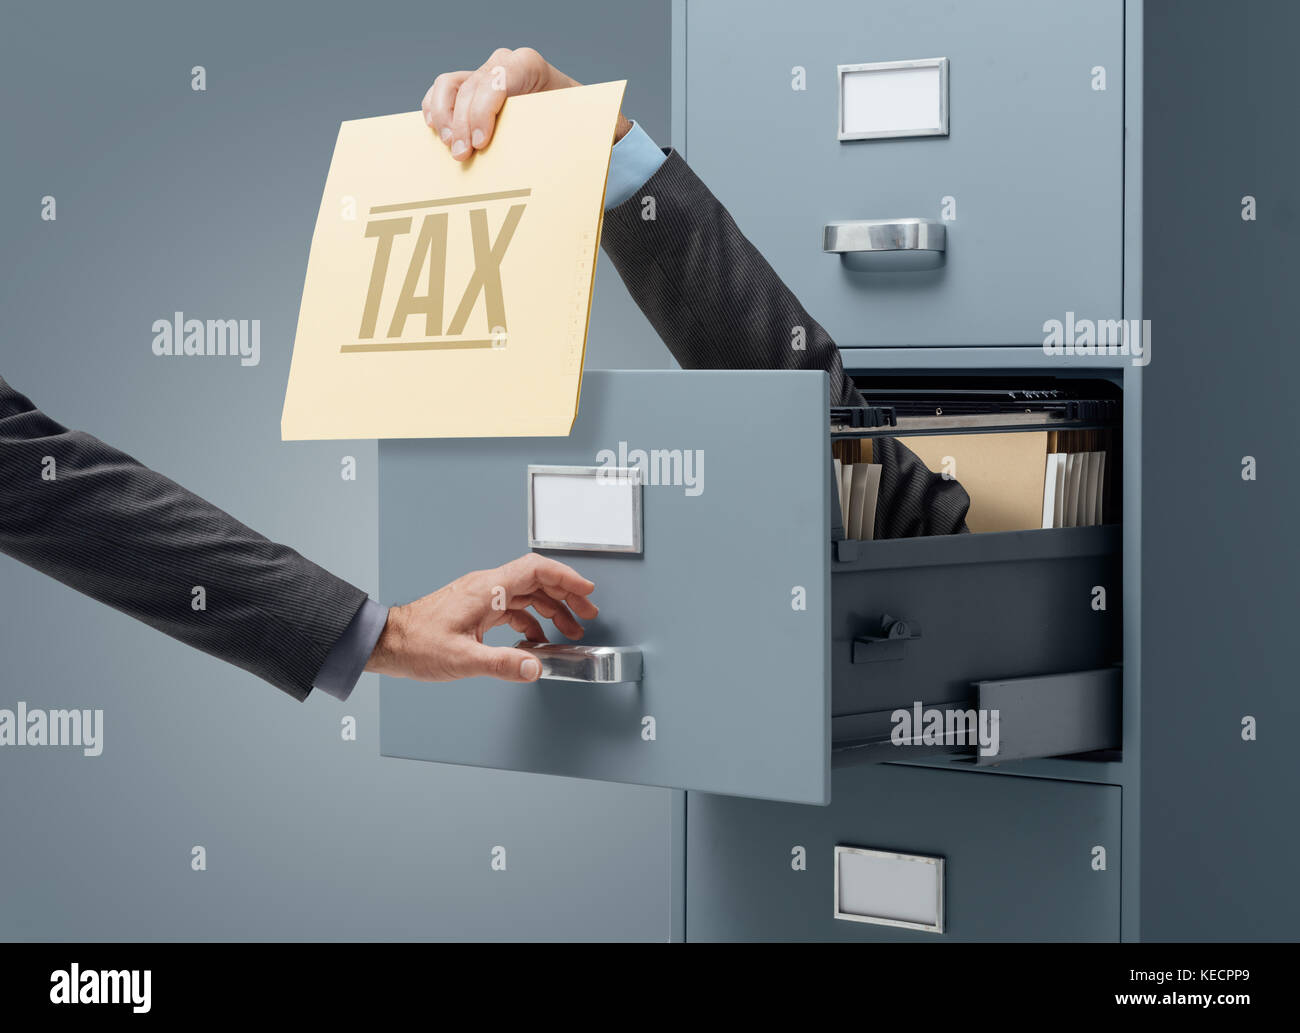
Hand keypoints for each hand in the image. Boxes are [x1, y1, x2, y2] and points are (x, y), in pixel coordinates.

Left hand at [364, 554, 597, 682]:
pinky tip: (537, 641)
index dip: (565, 577)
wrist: (387, 642)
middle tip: (588, 612)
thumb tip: (535, 668)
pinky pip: (512, 608)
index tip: (586, 590)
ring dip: (551, 609)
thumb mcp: (462, 659)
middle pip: (536, 581)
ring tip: (570, 629)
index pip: (536, 570)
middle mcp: (486, 587)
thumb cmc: (416, 644)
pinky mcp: (475, 609)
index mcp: (487, 590)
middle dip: (566, 595)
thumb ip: (502, 664)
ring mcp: (480, 597)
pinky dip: (531, 621)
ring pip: (526, 595)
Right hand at [422, 46, 632, 160]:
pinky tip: (437, 132)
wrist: (570, 119)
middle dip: (463, 123)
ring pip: (450, 84)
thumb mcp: (580, 124)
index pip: (499, 77)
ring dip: (444, 116)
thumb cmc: (574, 122)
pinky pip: (442, 92)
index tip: (481, 143)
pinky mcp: (469, 89)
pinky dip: (435, 109)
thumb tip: (581, 146)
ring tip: (450, 146)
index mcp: (531, 66)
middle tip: (463, 156)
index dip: (484, 109)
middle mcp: (503, 65)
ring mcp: (482, 75)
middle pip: (471, 87)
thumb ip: (573, 130)